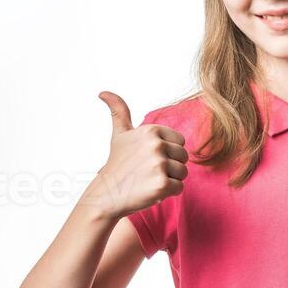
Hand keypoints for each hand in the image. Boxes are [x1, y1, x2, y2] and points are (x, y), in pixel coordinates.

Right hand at [85, 91, 187, 219]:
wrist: (106, 195)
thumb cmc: (117, 165)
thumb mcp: (119, 135)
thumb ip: (118, 111)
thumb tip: (103, 92)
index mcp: (151, 130)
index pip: (179, 142)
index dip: (168, 153)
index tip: (148, 159)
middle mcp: (156, 145)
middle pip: (183, 157)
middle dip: (170, 167)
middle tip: (148, 172)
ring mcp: (159, 164)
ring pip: (183, 173)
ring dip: (169, 180)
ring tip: (148, 181)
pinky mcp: (161, 184)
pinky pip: (179, 188)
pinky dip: (167, 193)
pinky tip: (150, 191)